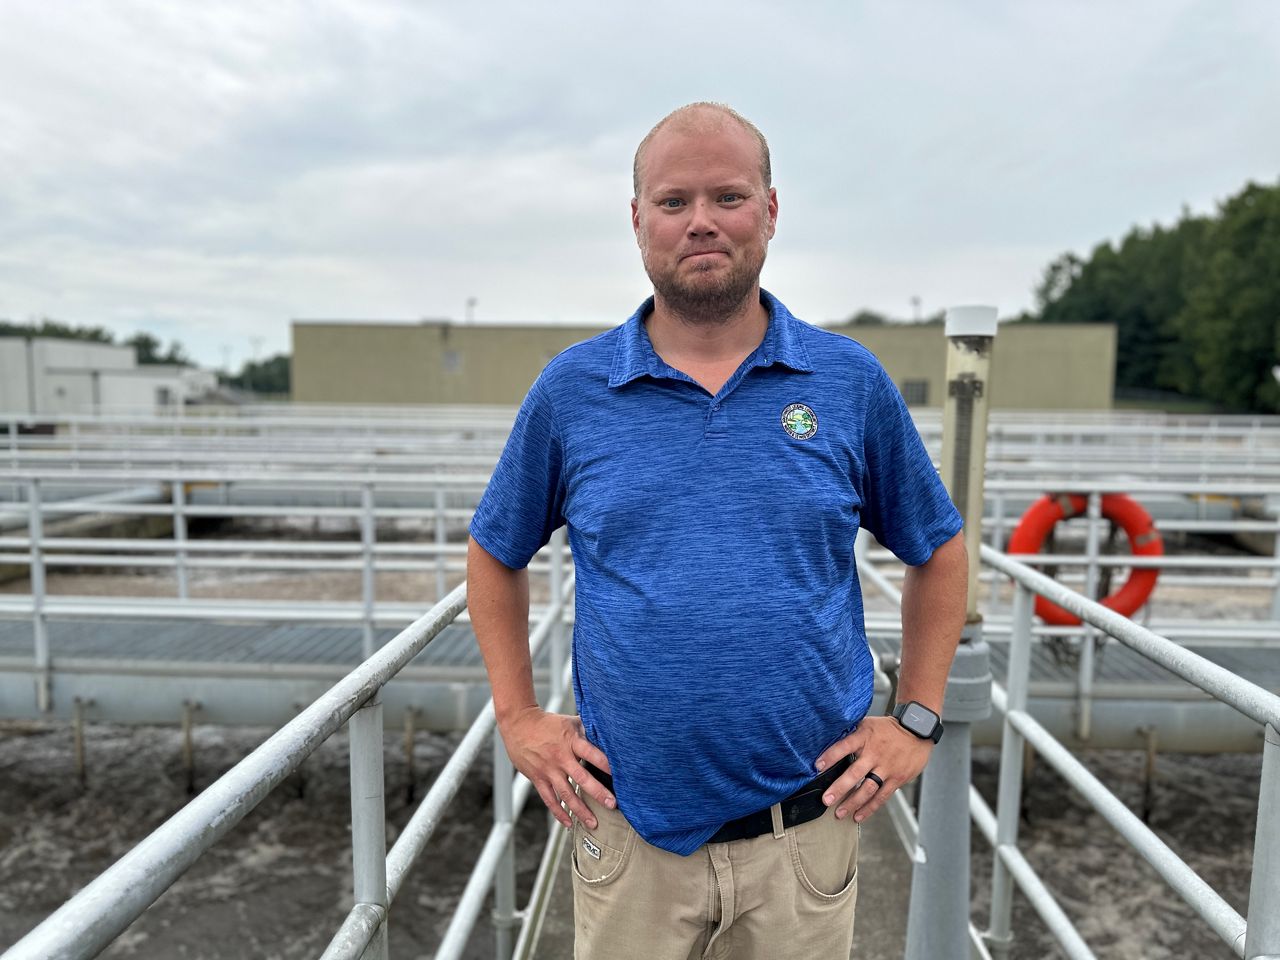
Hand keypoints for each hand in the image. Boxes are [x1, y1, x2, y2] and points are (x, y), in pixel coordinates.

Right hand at [498, 706, 614, 829]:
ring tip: (593, 823)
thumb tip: (608, 736)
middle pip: (582, 778)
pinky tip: (568, 823)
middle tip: (612, 804)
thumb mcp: (570, 722)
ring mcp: (548, 770)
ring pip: (566, 794)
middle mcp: (560, 757)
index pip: (592, 754)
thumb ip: (587, 731)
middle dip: (598, 793)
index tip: (620, 776)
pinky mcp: (538, 778)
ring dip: (580, 810)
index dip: (605, 764)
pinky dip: (559, 812)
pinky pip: (549, 799)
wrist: (519, 724)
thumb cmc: (548, 723)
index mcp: (571, 741)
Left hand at [813, 715, 934, 823]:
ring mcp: (887, 767)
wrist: (917, 729)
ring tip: (839, 813)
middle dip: (839, 788)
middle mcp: (875, 753)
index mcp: (865, 736)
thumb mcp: (868, 724)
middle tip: (826, 800)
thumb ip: (851, 735)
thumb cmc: (888, 728)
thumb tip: (828, 741)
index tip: (817, 767)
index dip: (830, 756)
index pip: (844, 746)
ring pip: (868, 788)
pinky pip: (882, 796)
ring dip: (852, 802)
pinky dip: (870, 807)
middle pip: (855, 773)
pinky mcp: (897, 778)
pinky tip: (858, 815)